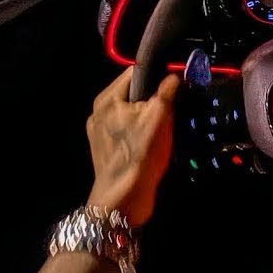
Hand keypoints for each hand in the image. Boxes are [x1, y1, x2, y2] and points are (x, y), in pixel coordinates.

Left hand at [86, 67, 180, 225]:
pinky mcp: (104, 149)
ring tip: (162, 128)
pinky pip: (126, 130)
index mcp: (107, 99)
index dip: (157, 75)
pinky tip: (150, 144)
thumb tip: (174, 75)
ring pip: (130, 113)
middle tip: (172, 109)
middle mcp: (98, 112)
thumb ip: (166, 91)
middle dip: (153, 99)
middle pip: (133, 93)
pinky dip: (138, 132)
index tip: (175, 86)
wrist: (123, 200)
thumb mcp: (160, 118)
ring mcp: (99, 132)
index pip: (135, 72)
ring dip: (147, 116)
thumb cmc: (140, 154)